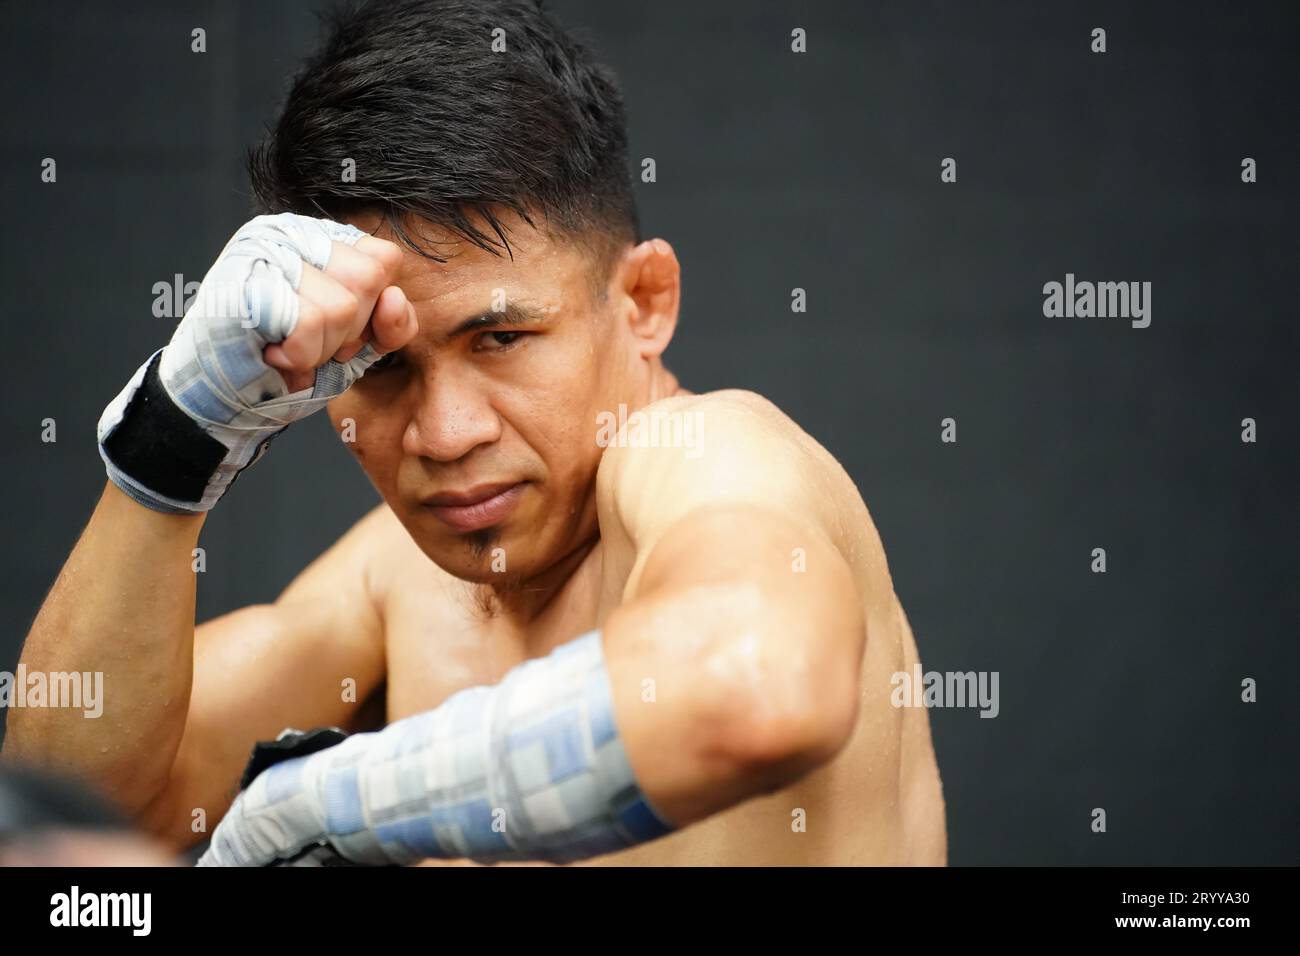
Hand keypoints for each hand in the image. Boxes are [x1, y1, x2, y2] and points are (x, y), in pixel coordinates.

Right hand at [97, 213, 417, 512]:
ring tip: (288, 349)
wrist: (221, 399)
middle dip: (348, 330)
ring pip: (342, 305)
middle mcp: (289, 231)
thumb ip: (391, 321)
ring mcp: (262, 251)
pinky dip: (299, 355)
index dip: (373, 309)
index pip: (383, 260)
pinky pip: (308, 322)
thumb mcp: (356, 343)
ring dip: (320, 347)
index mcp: (317, 238)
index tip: (340, 332)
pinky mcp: (244, 281)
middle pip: (369, 279)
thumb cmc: (286, 366)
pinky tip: (273, 354)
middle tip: (310, 343)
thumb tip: (393, 298)